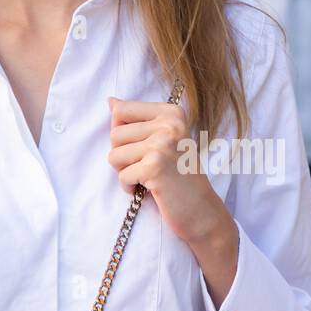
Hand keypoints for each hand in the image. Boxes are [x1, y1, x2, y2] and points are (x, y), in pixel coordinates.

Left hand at [107, 96, 225, 245]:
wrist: (200, 209)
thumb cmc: (179, 174)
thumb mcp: (164, 139)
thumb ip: (138, 119)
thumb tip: (110, 101)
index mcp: (171, 113)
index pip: (121, 110)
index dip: (122, 133)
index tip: (142, 146)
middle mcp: (169, 124)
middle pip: (115, 134)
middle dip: (123, 155)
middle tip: (146, 166)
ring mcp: (162, 145)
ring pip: (114, 155)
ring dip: (125, 171)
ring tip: (147, 177)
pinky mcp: (154, 167)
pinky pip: (122, 174)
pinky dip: (129, 186)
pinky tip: (148, 188)